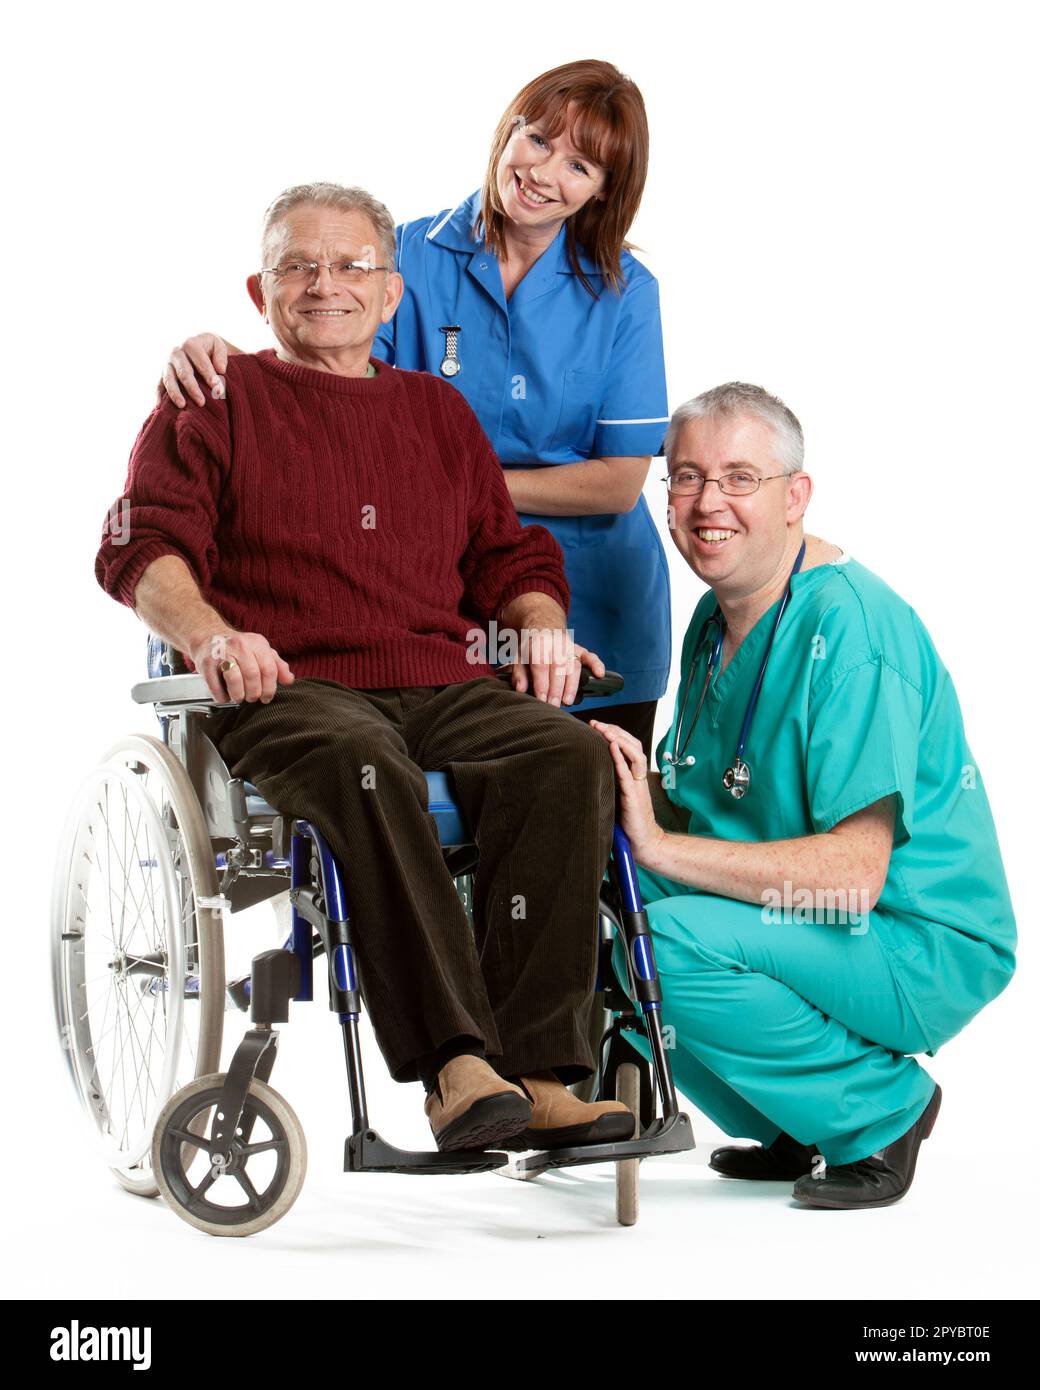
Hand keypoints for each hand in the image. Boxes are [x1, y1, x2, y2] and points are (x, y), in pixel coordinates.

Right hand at [160, 334, 228, 408]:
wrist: (195, 344)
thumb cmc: (210, 348)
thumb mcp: (218, 345)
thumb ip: (221, 355)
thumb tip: (220, 370)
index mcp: (190, 344)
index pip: (200, 361)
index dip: (209, 375)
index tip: (218, 388)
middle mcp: (176, 352)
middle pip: (184, 372)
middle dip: (192, 388)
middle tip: (202, 402)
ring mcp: (168, 363)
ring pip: (169, 379)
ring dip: (175, 393)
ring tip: (182, 405)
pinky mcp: (163, 373)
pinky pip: (159, 384)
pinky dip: (159, 395)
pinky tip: (160, 407)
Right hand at [188, 630, 295, 704]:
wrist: (208, 636)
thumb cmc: (238, 648)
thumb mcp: (261, 650)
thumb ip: (277, 665)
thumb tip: (289, 680)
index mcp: (257, 643)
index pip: (269, 669)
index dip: (269, 688)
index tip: (266, 698)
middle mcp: (240, 645)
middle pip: (253, 676)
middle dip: (254, 693)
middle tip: (252, 698)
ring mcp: (222, 652)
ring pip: (235, 680)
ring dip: (238, 695)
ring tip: (238, 697)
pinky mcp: (206, 661)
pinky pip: (215, 684)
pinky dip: (221, 696)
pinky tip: (224, 697)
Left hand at [508, 629, 604, 706]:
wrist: (542, 628)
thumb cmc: (531, 648)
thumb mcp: (519, 657)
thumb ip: (519, 673)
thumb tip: (521, 689)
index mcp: (538, 644)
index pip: (541, 664)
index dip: (542, 683)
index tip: (542, 699)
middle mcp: (555, 644)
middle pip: (559, 667)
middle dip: (556, 688)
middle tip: (554, 705)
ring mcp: (569, 646)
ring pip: (574, 665)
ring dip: (572, 684)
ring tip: (568, 701)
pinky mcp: (579, 650)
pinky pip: (590, 656)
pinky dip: (597, 664)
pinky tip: (600, 675)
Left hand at [588, 720, 663, 862]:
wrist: (644, 842)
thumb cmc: (629, 822)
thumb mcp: (617, 797)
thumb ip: (609, 782)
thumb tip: (587, 771)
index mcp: (634, 776)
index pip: (628, 746)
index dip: (615, 733)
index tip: (597, 725)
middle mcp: (638, 777)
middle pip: (633, 745)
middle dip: (615, 731)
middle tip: (597, 723)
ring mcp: (637, 786)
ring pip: (635, 755)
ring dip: (619, 739)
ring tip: (605, 730)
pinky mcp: (633, 797)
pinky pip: (628, 774)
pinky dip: (620, 758)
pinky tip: (611, 747)